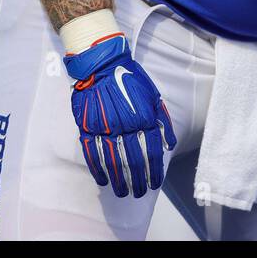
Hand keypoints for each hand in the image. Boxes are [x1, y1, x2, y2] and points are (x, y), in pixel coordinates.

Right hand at [64, 34, 175, 197]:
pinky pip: (93, 153)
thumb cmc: (129, 79)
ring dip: (119, 180)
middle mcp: (125, 125)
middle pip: (134, 160)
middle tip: (139, 193)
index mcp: (143, 117)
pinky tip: (104, 181)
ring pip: (113, 161)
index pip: (152, 151)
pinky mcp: (87, 127)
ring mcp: (104, 127)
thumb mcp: (152, 95)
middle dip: (138, 180)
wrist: (100, 64)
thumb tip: (169, 144)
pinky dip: (98, 169)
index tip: (155, 184)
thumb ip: (162, 120)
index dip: (154, 170)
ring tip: (124, 193)